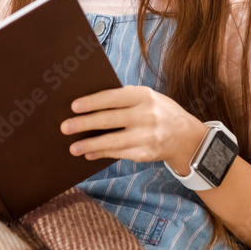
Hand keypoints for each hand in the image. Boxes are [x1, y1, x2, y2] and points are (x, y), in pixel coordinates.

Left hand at [59, 86, 207, 171]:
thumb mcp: (146, 98)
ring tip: (73, 148)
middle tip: (65, 127)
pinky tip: (89, 153)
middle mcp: (147, 115)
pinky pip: (120, 153)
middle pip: (110, 120)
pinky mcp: (147, 153)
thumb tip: (88, 105)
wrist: (185, 136)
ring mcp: (148, 136)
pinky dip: (102, 153)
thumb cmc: (157, 111)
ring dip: (91, 144)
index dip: (93, 102)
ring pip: (114, 141)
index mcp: (144, 96)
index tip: (73, 106)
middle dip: (85, 124)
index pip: (114, 98)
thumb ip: (123, 99)